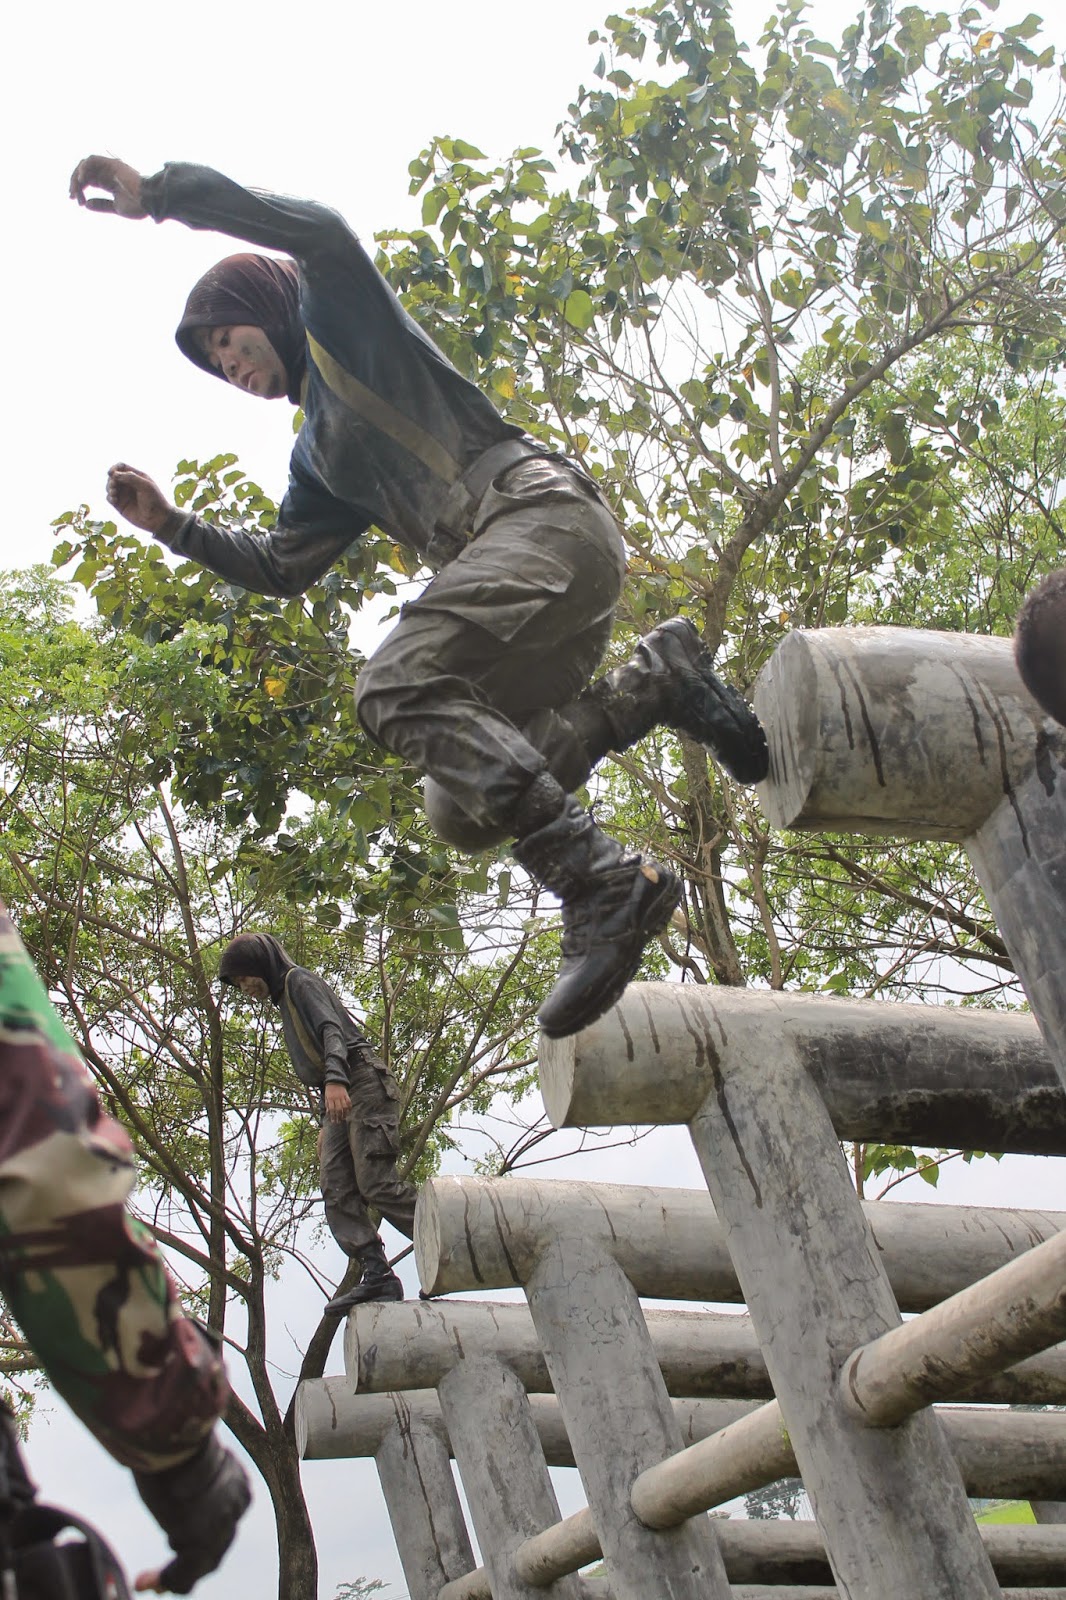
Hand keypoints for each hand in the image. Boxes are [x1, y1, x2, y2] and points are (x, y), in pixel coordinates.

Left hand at [70, 155, 147, 217]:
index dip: (80, 190)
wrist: (148, 201)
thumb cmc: (137, 206)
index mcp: (108, 182)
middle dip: (75, 185)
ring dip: (77, 176)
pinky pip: (92, 159)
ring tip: (75, 190)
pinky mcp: (111, 163)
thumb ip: (102, 205)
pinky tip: (81, 179)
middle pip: (84, 173)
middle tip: (72, 197)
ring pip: (85, 165)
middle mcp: (107, 173)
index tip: (76, 201)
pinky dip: (84, 167)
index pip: (88, 181)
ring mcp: (109, 167)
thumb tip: (87, 204)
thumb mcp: (116, 208)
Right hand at [107, 463, 180, 536]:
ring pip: (110, 487)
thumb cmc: (155, 501)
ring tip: (114, 493)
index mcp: (137, 477)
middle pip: (114, 477)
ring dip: (109, 488)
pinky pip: (110, 498)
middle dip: (111, 480)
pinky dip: (109, 497)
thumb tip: (114, 474)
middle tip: (114, 486)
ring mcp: (124, 495)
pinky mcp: (120, 505)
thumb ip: (131, 478)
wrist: (158, 519)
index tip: (112, 473)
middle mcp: (129, 485)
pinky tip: (114, 500)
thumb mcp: (145, 486)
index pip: (121, 467)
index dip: (115, 468)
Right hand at [134, 1435, 250, 1594]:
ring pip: (200, 1562)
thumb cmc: (169, 1441)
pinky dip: (162, 1580)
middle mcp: (237, 1502)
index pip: (224, 1522)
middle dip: (189, 1566)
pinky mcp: (200, 1536)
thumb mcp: (185, 1465)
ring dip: (171, 1575)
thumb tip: (180, 1505)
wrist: (168, 1430)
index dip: (202, 1544)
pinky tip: (144, 1582)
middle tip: (157, 1583)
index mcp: (237, 1479)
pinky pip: (184, 1572)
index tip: (175, 1552)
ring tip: (146, 1581)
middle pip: (217, 1547)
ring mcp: (221, 1522)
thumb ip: (190, 1489)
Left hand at [324, 1083, 351, 1122]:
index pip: (331, 1109)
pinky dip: (349, 1107)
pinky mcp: (346, 1094)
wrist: (335, 1080)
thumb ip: (327, 1104)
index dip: (332, 1116)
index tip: (333, 1121)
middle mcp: (336, 1098)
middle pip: (338, 1109)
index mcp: (330, 1098)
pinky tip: (349, 1111)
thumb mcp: (326, 1096)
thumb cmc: (329, 1090)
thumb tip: (328, 1113)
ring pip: (344, 1106)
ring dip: (344, 1113)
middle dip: (339, 1116)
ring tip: (344, 1118)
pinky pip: (349, 1102)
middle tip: (339, 1122)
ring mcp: (342, 1096)